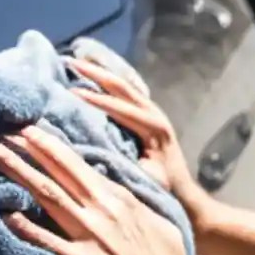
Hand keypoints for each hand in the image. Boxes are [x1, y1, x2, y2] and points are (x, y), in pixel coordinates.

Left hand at [0, 124, 214, 254]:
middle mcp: (105, 212)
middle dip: (26, 147)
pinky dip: (22, 224)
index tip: (31, 131)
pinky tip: (1, 209)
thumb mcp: (161, 227)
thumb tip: (118, 193)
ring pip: (45, 194)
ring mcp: (91, 238)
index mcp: (124, 201)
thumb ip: (137, 207)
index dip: (53, 146)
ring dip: (14, 168)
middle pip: (58, 171)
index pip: (81, 165)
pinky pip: (44, 240)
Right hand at [65, 57, 210, 223]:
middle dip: (95, 73)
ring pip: (125, 84)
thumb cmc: (161, 191)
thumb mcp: (142, 179)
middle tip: (70, 61)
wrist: (184, 194)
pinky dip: (109, 80)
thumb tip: (89, 150)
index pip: (119, 107)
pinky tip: (93, 70)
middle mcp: (156, 115)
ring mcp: (154, 112)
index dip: (94, 98)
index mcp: (154, 129)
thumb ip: (121, 162)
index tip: (69, 91)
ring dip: (101, 72)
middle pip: (122, 86)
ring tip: (76, 59)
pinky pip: (127, 91)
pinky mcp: (150, 115)